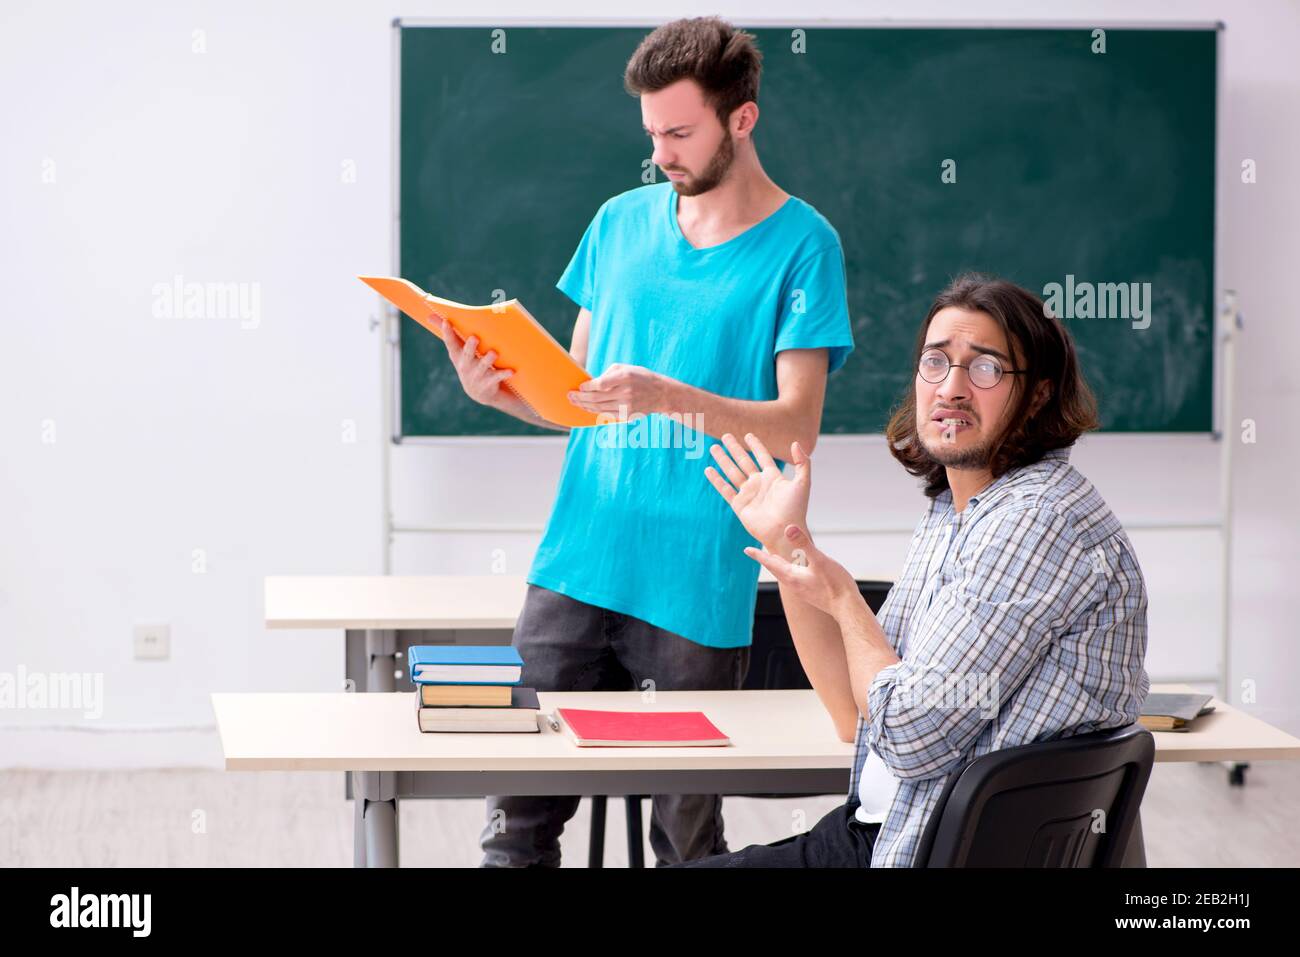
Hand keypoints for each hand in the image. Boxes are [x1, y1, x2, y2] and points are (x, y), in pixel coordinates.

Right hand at [439, 318, 514, 406]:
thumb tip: (429, 315)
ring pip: (483, 366)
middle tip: (474, 338)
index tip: (446, 322)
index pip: (451, 343)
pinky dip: (504, 374)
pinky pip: (497, 378)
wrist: (481, 392)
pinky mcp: (489, 384)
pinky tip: (512, 370)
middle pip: (467, 355)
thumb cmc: (469, 363)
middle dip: (470, 347)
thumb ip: (449, 334)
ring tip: (493, 353)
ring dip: (488, 359)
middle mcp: (465, 366)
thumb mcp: (458, 350)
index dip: (447, 333)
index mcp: (457, 355)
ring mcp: (477, 376)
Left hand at [567, 363, 669, 416]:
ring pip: (599, 408)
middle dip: (580, 398)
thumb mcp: (626, 368)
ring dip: (584, 406)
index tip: (579, 387)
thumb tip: (590, 383)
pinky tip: (587, 408)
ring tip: (575, 402)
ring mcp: (626, 406)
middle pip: (596, 398)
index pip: (600, 384)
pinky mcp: (627, 416)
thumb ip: (608, 374)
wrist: (661, 394)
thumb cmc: (640, 377)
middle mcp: (625, 392)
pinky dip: (595, 411)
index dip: (587, 387)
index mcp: (625, 377)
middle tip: (569, 396)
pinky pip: (606, 414)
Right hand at [703, 433, 810, 552]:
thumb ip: (802, 462)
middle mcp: (759, 483)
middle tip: (725, 435)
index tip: (748, 435)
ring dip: (723, 460)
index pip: (762, 456)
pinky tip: (708, 470)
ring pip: (732, 472)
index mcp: (773, 477)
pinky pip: (725, 489)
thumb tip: (795, 443)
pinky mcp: (739, 505)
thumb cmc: (796, 510)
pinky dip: (716, 480)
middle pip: (744, 461)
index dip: (755, 445)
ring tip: (713, 448)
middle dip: (734, 448)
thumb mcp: (803, 483)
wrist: (784, 532)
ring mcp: (748, 494)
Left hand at [744, 524, 861, 620]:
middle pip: (776, 569)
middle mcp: (794, 585)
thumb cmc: (836, 585)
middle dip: (767, 560)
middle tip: (757, 554)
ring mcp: (802, 591)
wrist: (847, 609)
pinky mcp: (811, 594)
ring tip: (775, 560)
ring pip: (785, 575)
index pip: (770, 562)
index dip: (758, 555)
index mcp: (792, 576)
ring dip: (778, 566)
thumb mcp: (820, 560)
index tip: (746, 550)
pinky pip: (795, 581)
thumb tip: (789, 529)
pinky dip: (790, 572)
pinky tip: (797, 571)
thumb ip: (804, 544)